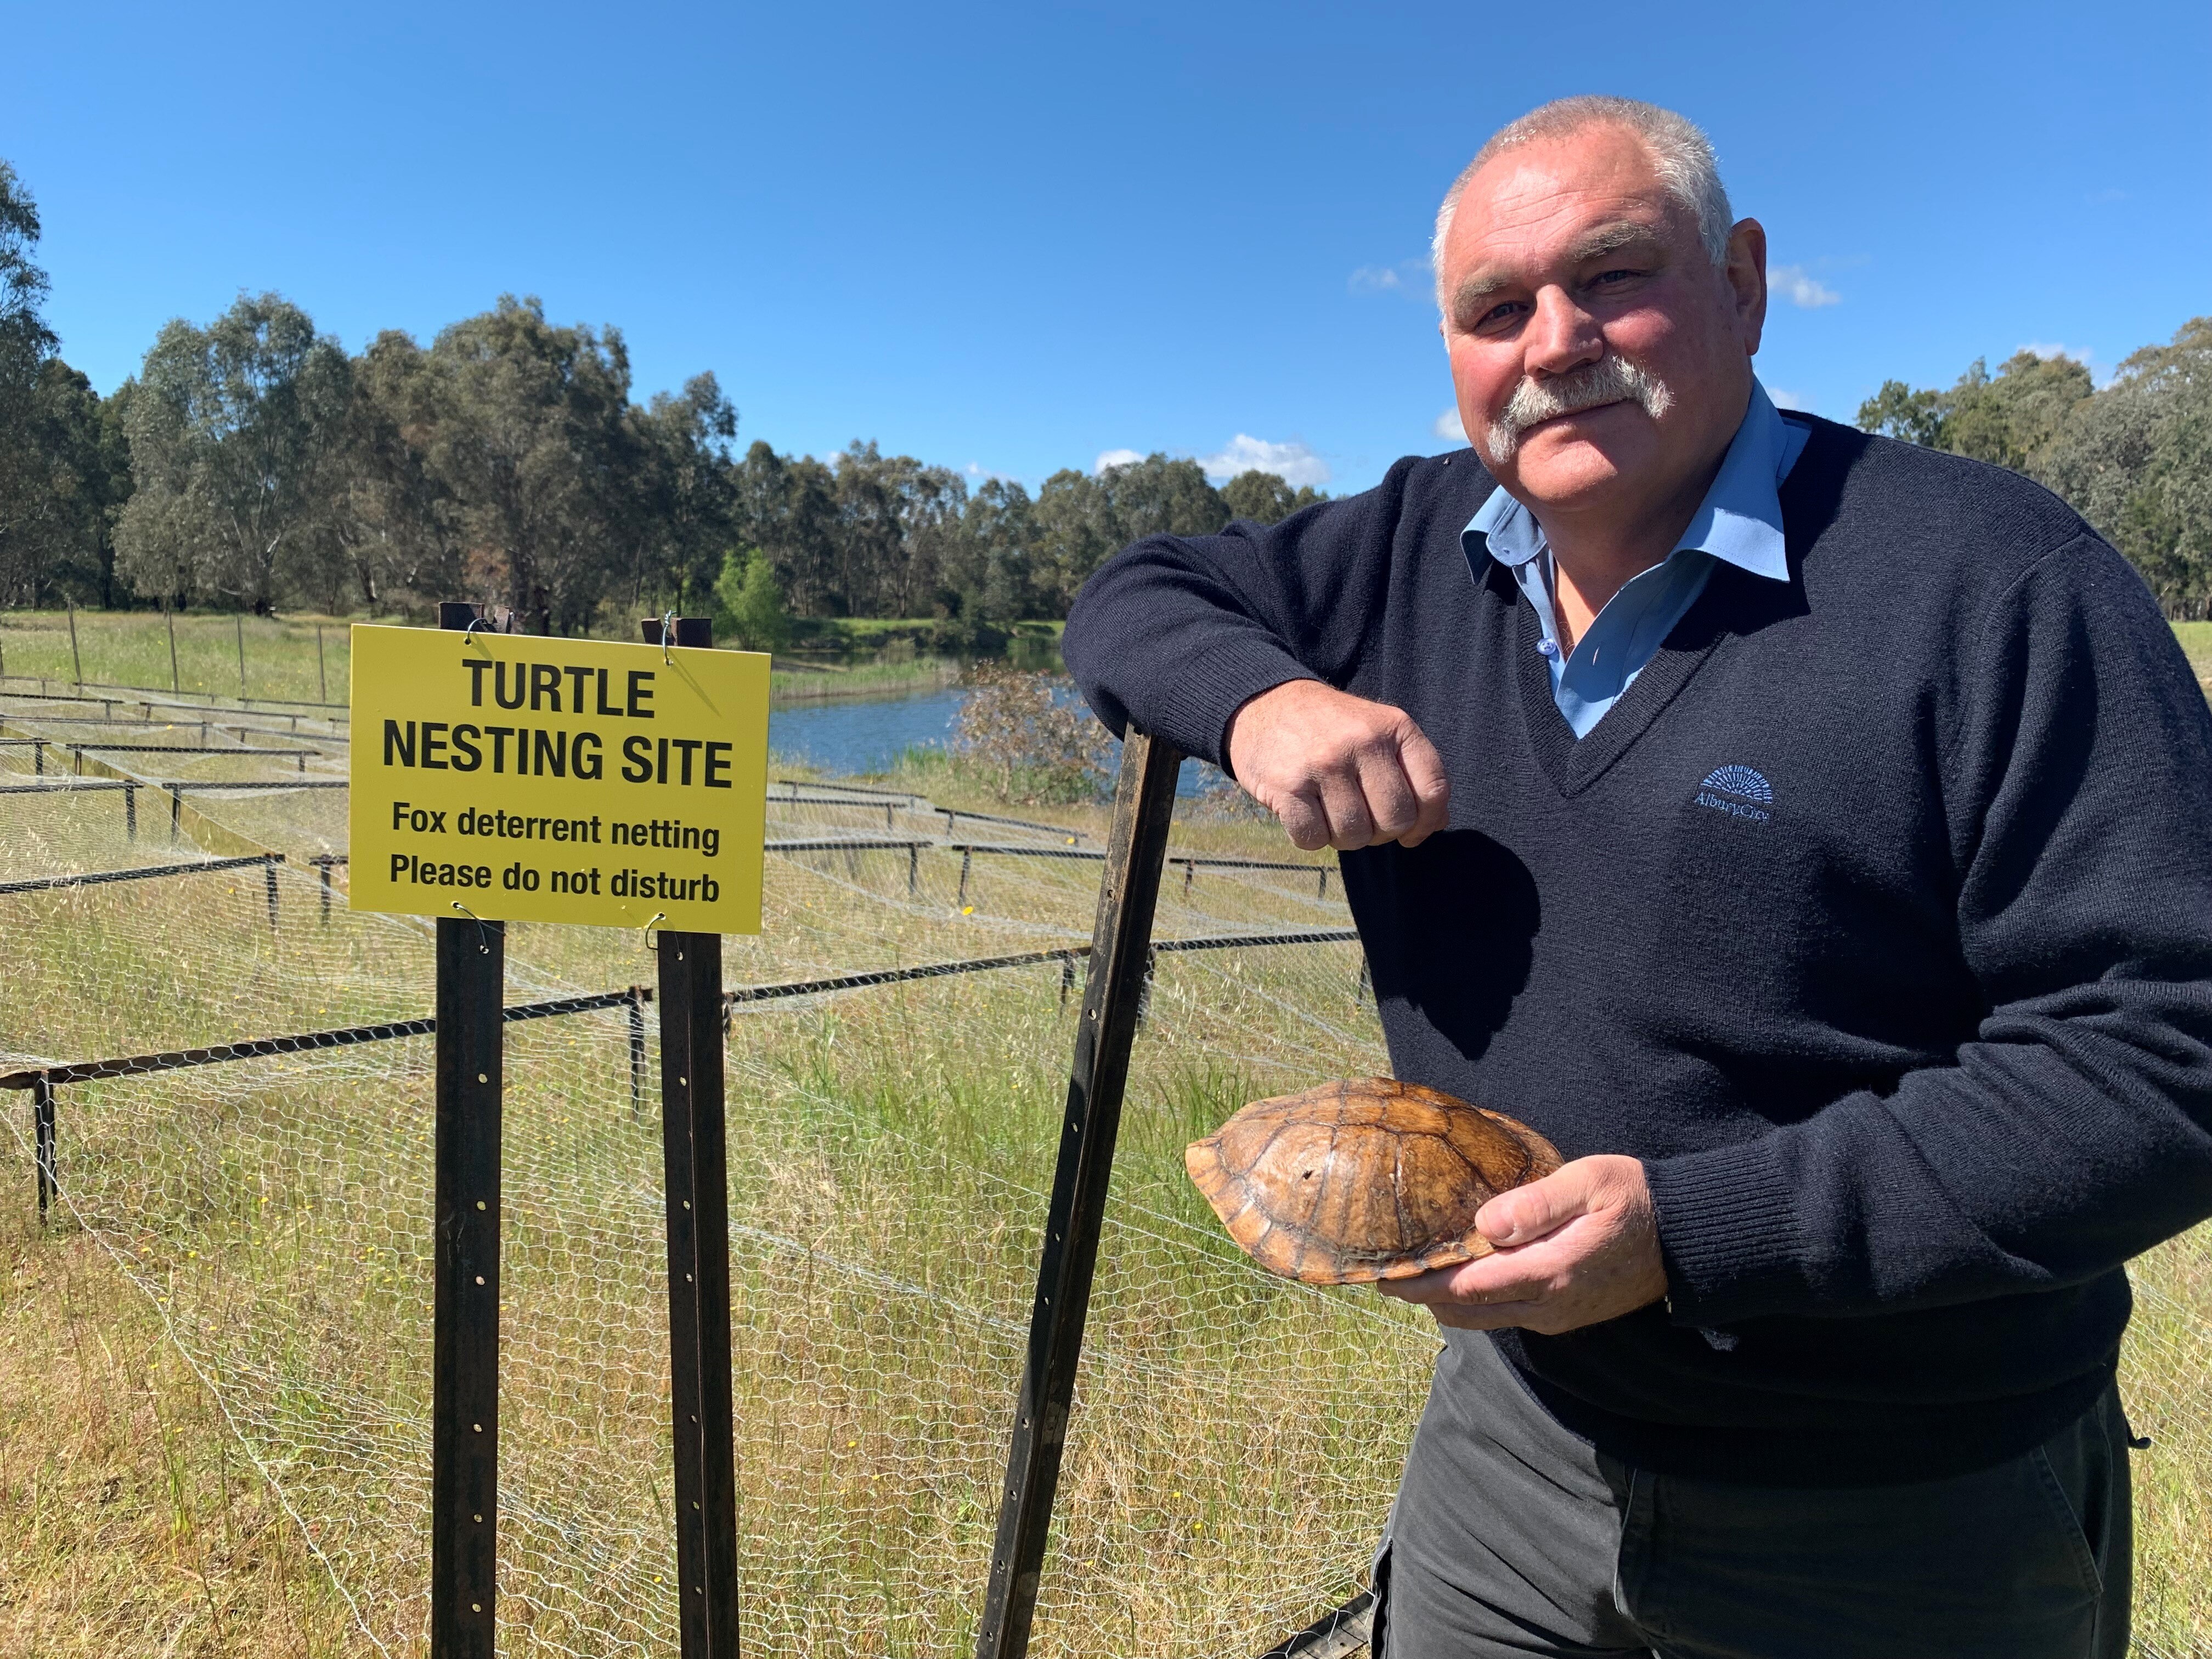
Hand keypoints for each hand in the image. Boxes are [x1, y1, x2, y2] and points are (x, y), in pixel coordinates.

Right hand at [1224, 679, 1449, 851]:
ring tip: (1331, 813)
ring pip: (1354, 835)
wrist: (1266, 704)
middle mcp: (1361, 742)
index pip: (1433, 790)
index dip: (1427, 822)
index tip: (1412, 831)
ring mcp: (1323, 764)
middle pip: (1395, 820)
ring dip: (1344, 837)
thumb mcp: (1379, 731)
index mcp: (1394, 727)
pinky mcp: (1286, 785)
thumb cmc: (1331, 728)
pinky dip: (1311, 838)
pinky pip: (1313, 839)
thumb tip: (1435, 823)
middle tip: (1363, 819)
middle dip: (1382, 833)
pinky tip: (1305, 814)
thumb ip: (1411, 771)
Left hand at [1375, 1155, 1667, 1335]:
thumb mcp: (1589, 1183)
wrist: (1684, 1239)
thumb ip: (1536, 1204)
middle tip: (1383, 1276)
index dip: (1423, 1283)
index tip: (1384, 1273)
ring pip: (1485, 1318)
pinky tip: (1459, 1279)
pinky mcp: (1564, 1315)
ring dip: (1446, 1303)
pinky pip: (1507, 1315)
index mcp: (1549, 1271)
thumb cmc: (1634, 1199)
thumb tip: (1483, 1222)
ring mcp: (1557, 1315)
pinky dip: (1475, 1303)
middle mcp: (1548, 1304)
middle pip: (1468, 1311)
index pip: (1469, 1287)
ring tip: (1412, 1276)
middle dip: (1423, 1297)